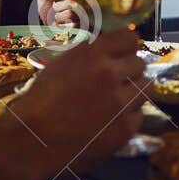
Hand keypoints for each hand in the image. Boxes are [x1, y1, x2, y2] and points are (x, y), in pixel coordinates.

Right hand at [0, 27, 148, 173]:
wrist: (32, 141)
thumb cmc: (38, 102)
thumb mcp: (60, 65)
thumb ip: (88, 57)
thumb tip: (109, 53)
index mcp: (92, 54)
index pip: (128, 38)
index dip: (125, 47)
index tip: (122, 55)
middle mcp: (110, 74)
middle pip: (140, 63)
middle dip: (130, 71)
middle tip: (117, 83)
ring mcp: (120, 103)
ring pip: (146, 88)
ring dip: (134, 92)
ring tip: (118, 101)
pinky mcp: (125, 129)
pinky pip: (139, 115)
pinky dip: (129, 117)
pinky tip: (112, 122)